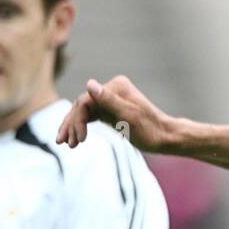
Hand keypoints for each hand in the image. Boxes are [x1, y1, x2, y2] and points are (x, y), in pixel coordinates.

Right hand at [56, 76, 175, 151]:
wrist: (166, 137)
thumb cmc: (151, 129)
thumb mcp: (130, 116)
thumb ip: (108, 100)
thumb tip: (89, 84)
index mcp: (115, 87)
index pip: (86, 100)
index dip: (77, 120)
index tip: (77, 140)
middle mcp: (111, 90)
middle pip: (82, 105)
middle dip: (71, 124)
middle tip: (62, 142)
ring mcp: (110, 100)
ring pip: (84, 111)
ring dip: (73, 126)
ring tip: (65, 144)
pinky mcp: (110, 110)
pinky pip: (90, 116)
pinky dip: (82, 126)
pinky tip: (75, 139)